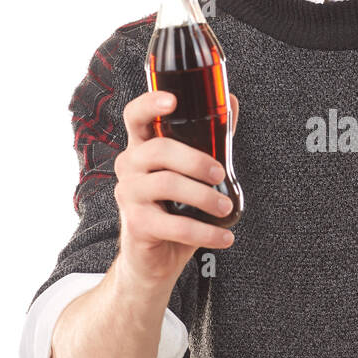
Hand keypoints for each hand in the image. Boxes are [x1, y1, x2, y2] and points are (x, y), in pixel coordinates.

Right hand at [113, 89, 239, 290]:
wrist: (156, 257)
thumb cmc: (175, 208)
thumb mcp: (191, 171)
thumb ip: (209, 137)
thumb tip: (229, 100)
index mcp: (141, 147)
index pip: (135, 116)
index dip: (150, 104)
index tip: (173, 100)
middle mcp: (128, 166)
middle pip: (159, 150)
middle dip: (196, 160)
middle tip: (221, 174)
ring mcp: (129, 195)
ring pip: (167, 184)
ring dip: (205, 196)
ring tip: (226, 208)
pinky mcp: (137, 224)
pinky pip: (175, 225)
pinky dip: (205, 232)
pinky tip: (224, 236)